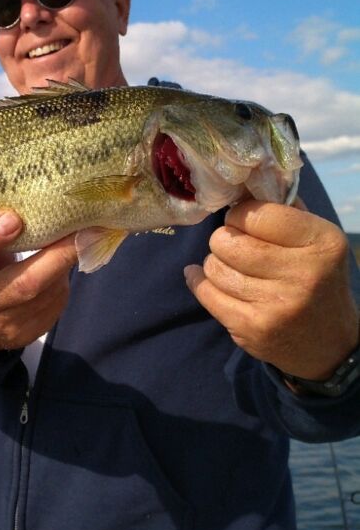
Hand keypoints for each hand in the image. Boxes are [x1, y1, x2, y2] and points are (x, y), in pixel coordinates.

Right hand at [0, 211, 78, 351]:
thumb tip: (29, 201)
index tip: (13, 218)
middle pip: (24, 284)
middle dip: (56, 256)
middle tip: (82, 230)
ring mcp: (6, 325)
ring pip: (47, 294)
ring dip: (66, 265)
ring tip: (85, 239)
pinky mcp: (28, 334)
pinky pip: (55, 303)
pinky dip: (64, 279)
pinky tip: (68, 262)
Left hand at [184, 199, 358, 379]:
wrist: (330, 343)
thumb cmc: (316, 279)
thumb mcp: (316, 240)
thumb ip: (284, 210)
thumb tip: (242, 185)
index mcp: (321, 242)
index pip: (256, 214)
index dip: (239, 215)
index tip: (241, 221)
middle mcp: (303, 274)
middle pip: (229, 242)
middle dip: (223, 240)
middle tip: (234, 246)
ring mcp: (276, 305)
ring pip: (215, 267)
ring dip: (215, 264)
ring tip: (231, 267)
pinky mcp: (252, 329)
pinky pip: (207, 294)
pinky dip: (198, 281)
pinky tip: (200, 276)